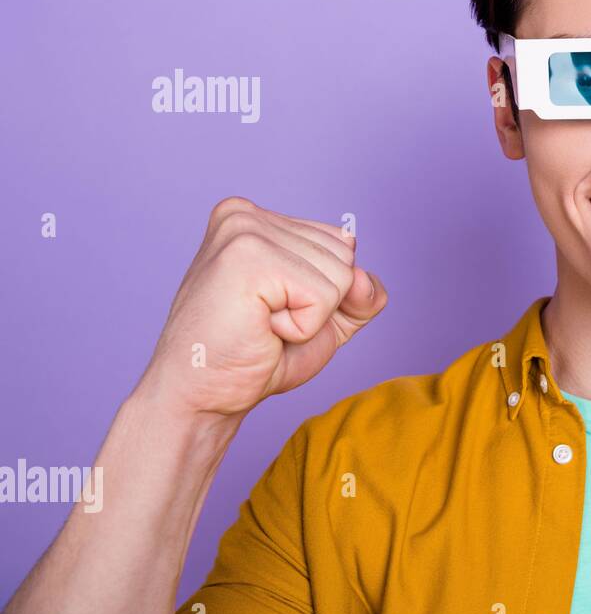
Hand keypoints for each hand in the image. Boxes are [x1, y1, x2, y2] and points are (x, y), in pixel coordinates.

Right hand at [133, 197, 387, 420]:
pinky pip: (324, 296)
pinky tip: (259, 329)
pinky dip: (302, 328)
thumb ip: (360, 293)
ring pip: (340, 275)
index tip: (274, 310)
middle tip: (264, 322)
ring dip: (309, 318)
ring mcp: (244, 232)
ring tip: (260, 325)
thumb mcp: (326, 319)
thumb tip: (364, 278)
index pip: (342, 242)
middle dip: (318, 305)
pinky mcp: (248, 258)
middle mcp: (245, 215)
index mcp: (257, 219)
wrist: (203, 398)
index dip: (324, 292)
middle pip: (345, 256)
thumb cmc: (255, 357)